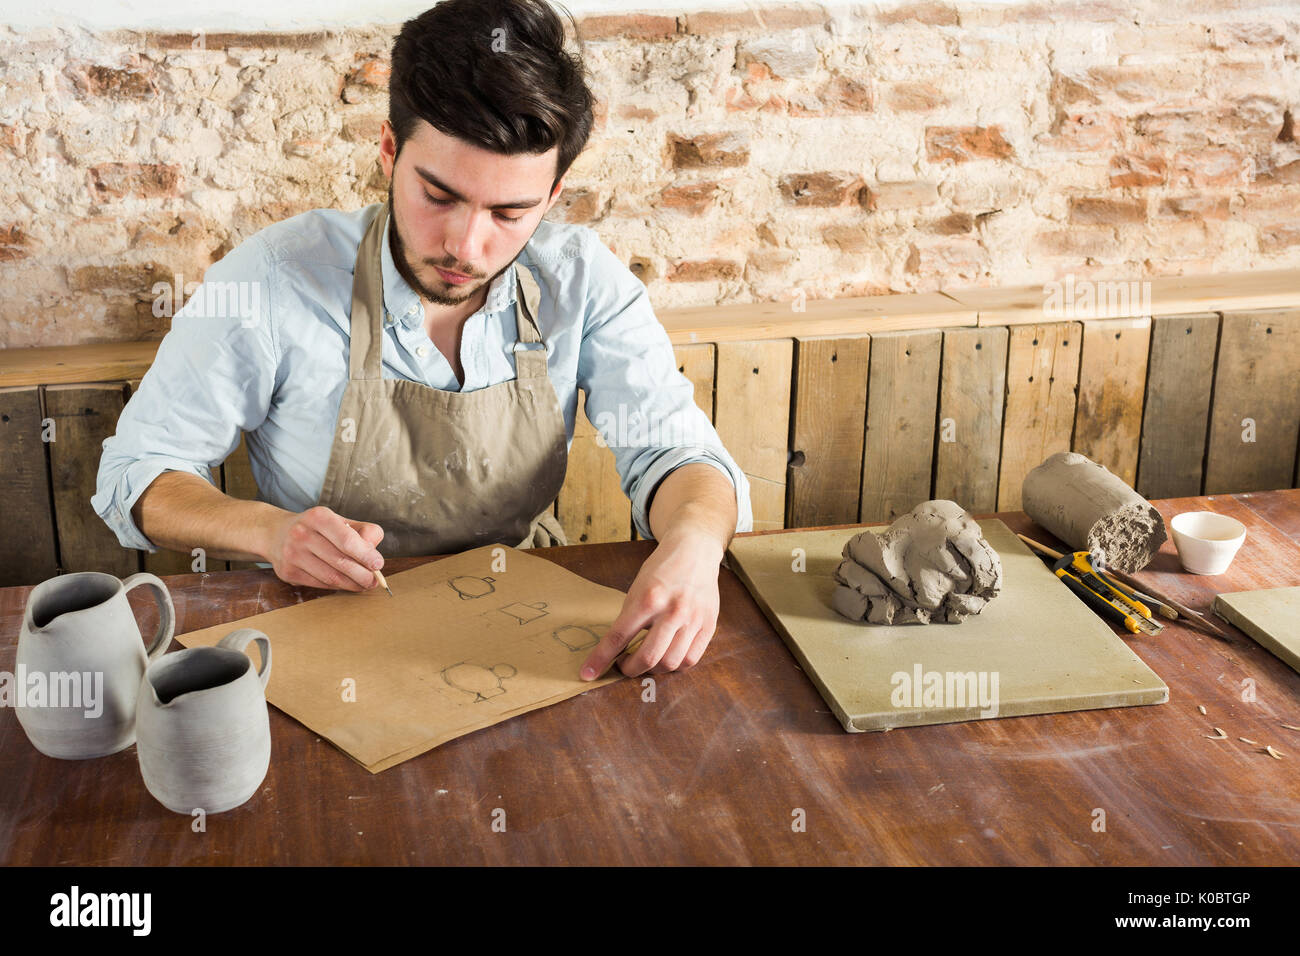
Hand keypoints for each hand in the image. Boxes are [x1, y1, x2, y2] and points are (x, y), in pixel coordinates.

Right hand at [263, 505, 385, 591]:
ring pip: (330, 576)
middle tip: (374, 581)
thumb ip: (363, 531)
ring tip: (364, 584)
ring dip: (352, 584)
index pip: (347, 539)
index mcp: (319, 516)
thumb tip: (374, 551)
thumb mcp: (339, 521)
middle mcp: (302, 533)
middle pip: (340, 561)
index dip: (365, 554)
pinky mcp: (287, 572)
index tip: (378, 564)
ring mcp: (292, 554)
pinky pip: (320, 584)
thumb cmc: (317, 528)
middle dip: (362, 574)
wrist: (275, 533)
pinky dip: (337, 586)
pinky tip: (345, 584)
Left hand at [580, 527, 723, 679]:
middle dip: (629, 669)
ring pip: (671, 663)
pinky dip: (675, 665)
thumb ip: (630, 617)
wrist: (694, 550)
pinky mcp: (709, 625)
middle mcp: (673, 611)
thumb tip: (618, 649)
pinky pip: (691, 659)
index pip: (619, 636)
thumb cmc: (662, 569)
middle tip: (623, 665)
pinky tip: (667, 656)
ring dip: (653, 670)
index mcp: (648, 598)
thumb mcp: (638, 587)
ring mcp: (693, 619)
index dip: (601, 659)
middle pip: (648, 657)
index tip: (588, 673)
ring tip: (646, 660)